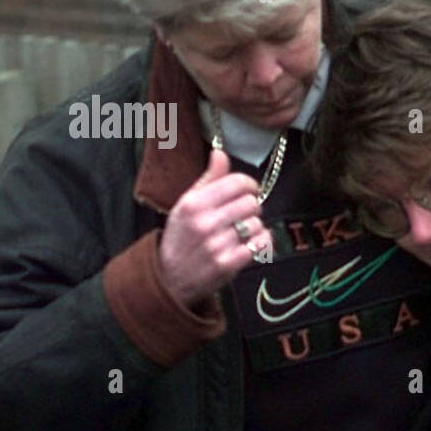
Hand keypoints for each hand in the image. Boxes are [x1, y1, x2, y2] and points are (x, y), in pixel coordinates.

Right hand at [159, 149, 272, 307]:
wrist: (169, 278)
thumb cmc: (181, 236)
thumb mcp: (187, 204)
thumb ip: (208, 179)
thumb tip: (220, 153)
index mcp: (193, 204)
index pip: (237, 183)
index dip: (249, 185)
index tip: (248, 191)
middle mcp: (204, 223)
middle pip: (251, 203)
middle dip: (252, 207)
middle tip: (243, 214)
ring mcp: (216, 245)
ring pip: (257, 223)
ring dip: (255, 227)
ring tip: (242, 232)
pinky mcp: (228, 265)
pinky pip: (261, 244)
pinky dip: (261, 242)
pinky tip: (250, 243)